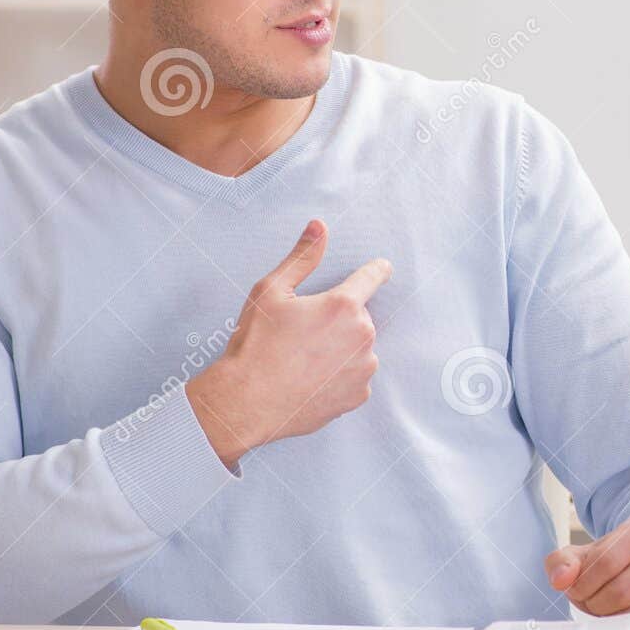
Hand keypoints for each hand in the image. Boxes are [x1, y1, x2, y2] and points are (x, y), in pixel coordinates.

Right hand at [186, 218, 390, 466]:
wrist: (246, 402)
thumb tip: (319, 227)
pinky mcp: (358, 395)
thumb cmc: (255, 345)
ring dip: (340, 348)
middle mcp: (362, 335)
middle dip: (338, 319)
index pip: (372, 276)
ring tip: (303, 358)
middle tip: (303, 331)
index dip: (376, 270)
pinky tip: (310, 378)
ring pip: (358, 348)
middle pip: (359, 316)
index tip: (382, 267)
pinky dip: (338, 375)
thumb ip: (302, 258)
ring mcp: (363, 368)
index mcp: (343, 305)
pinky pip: (354, 376)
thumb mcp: (270, 291)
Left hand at [545, 518, 629, 614]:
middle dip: (595, 604)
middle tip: (591, 603)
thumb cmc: (612, 563)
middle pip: (620, 592)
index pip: (605, 564)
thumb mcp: (582, 556)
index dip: (582, 585)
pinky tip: (626, 619)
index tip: (577, 590)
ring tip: (608, 609)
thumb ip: (561, 562)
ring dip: (611, 619)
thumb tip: (561, 579)